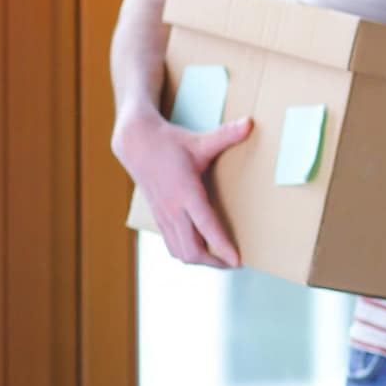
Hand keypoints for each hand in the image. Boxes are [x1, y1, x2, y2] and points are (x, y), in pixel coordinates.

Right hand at [111, 107, 249, 267]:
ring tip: (221, 260)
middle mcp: (173, 209)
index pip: (206, 226)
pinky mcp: (158, 216)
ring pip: (179, 251)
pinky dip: (186, 252)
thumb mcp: (199, 140)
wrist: (135, 144)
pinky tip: (200, 250)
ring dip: (200, 260)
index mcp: (186, 192)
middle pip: (191, 249)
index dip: (222, 245)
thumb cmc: (170, 142)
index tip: (237, 260)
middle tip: (235, 262)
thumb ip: (226, 135)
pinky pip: (171, 244)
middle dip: (214, 262)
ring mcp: (163, 215)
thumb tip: (250, 123)